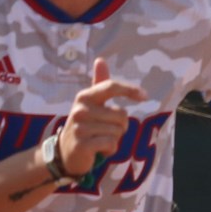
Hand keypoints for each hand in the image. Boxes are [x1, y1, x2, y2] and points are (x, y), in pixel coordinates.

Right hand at [55, 58, 136, 184]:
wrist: (65, 151)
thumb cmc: (85, 125)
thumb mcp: (91, 103)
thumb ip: (100, 84)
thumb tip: (100, 60)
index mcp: (85, 96)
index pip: (111, 86)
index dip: (130, 90)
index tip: (145, 96)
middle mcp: (80, 109)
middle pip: (121, 114)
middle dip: (121, 126)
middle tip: (106, 130)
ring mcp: (80, 127)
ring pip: (118, 131)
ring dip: (115, 139)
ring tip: (100, 139)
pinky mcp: (82, 145)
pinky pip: (111, 143)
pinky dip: (110, 149)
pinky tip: (100, 149)